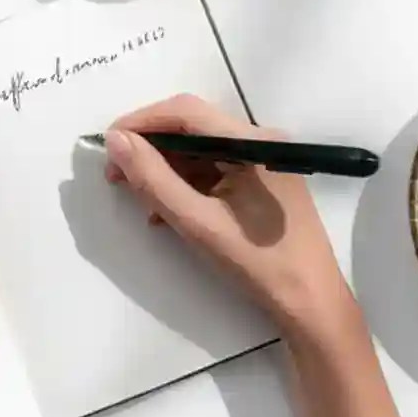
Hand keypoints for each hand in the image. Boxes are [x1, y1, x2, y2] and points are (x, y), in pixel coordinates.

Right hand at [105, 94, 356, 338]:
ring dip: (166, 170)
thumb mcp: (197, 222)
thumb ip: (154, 179)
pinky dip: (187, 186)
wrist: (310, 303)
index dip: (141, 122)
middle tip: (117, 177)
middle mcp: (261, 142)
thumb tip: (116, 140)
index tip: (107, 146)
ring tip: (138, 199)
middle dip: (151, 148)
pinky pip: (216, 172)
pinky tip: (166, 212)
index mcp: (253, 143)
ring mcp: (263, 164)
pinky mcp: (262, 185)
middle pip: (193, 129)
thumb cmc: (258, 263)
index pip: (186, 112)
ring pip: (202, 152)